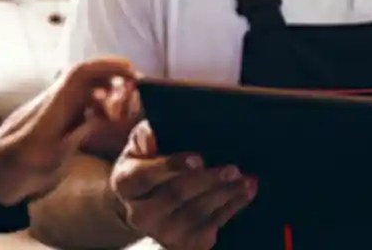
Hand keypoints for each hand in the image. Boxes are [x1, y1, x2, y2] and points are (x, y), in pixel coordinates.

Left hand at [0, 57, 136, 205]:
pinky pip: (77, 103)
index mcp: (51, 108)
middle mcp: (51, 102)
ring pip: (83, 89)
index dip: (108, 66)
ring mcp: (50, 109)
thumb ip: (78, 136)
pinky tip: (103, 122)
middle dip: (113, 80)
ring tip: (119, 114)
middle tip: (130, 100)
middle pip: (86, 76)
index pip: (81, 73)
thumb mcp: (52, 159)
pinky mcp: (50, 120)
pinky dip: (96, 107)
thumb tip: (102, 116)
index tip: (131, 71)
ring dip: (106, 94)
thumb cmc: (14, 171)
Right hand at [111, 121, 255, 249]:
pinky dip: (232, 208)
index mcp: (126, 183)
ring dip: (225, 195)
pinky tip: (245, 193)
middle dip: (207, 180)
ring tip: (246, 179)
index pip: (146, 175)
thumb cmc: (147, 166)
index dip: (173, 166)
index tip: (199, 158)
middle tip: (232, 168)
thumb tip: (152, 133)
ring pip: (196, 213)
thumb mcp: (139, 148)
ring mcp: (162, 233)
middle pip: (176, 195)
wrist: (148, 206)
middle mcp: (140, 214)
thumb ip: (144, 136)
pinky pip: (211, 226)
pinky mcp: (184, 245)